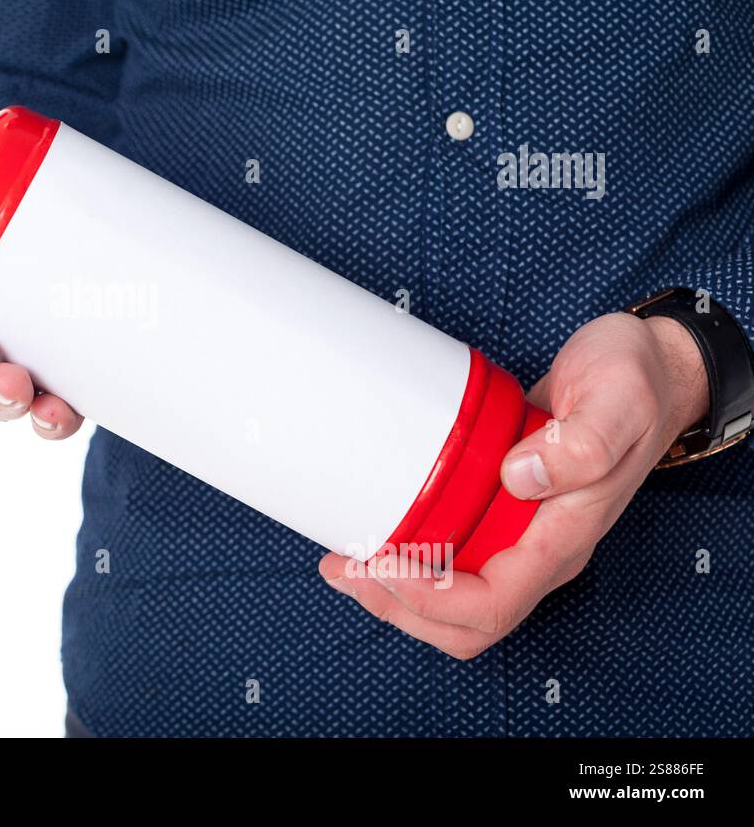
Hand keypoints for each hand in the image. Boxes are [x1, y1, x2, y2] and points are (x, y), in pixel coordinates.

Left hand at [319, 311, 708, 658]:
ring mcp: (519, 535)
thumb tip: (519, 477)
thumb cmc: (635, 382)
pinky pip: (450, 562)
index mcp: (564, 538)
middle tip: (342, 567)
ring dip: (393, 593)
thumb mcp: (617, 399)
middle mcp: (540, 549)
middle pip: (464, 622)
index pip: (492, 604)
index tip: (380, 561)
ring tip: (342, 559)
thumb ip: (581, 444)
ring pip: (452, 602)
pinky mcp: (500, 512)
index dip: (430, 597)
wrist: (650, 368)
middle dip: (397, 606)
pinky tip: (373, 531)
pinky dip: (405, 561)